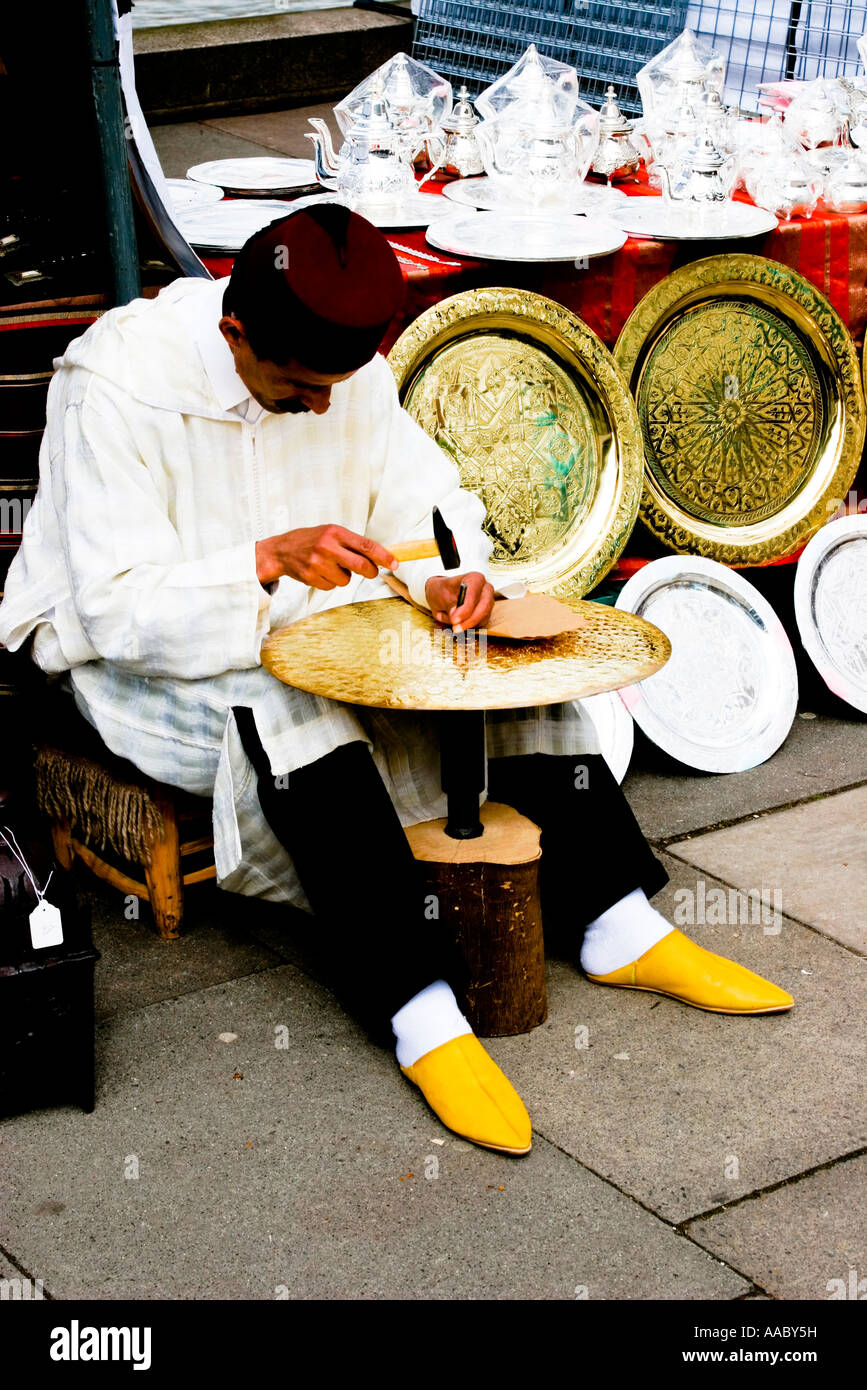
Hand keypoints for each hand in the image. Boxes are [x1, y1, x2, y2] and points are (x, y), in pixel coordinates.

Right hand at [256, 525, 397, 589]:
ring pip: (346, 580)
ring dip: (344, 576)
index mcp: (335, 532)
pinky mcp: (311, 578)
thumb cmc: (311, 540)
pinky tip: (320, 572)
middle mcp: (327, 547)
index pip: (366, 545)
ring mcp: (318, 564)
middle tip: (370, 571)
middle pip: (361, 566)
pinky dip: (330, 582)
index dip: (383, 556)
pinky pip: (332, 586)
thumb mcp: (332, 533)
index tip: (395, 563)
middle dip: (370, 572)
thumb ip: (353, 543)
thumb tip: (379, 556)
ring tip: (331, 566)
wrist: (281, 550)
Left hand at [426, 572, 493, 631]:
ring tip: (451, 624)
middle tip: (455, 628)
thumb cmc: (442, 590)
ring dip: (466, 625)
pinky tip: (456, 624)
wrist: (441, 595)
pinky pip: (480, 624)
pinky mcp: (485, 614)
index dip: (466, 608)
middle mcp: (485, 589)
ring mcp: (487, 602)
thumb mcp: (440, 595)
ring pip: (483, 618)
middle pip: (484, 607)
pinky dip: (468, 627)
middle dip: (469, 620)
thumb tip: (455, 614)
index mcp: (475, 579)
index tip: (455, 619)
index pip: (474, 594)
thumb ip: (448, 604)